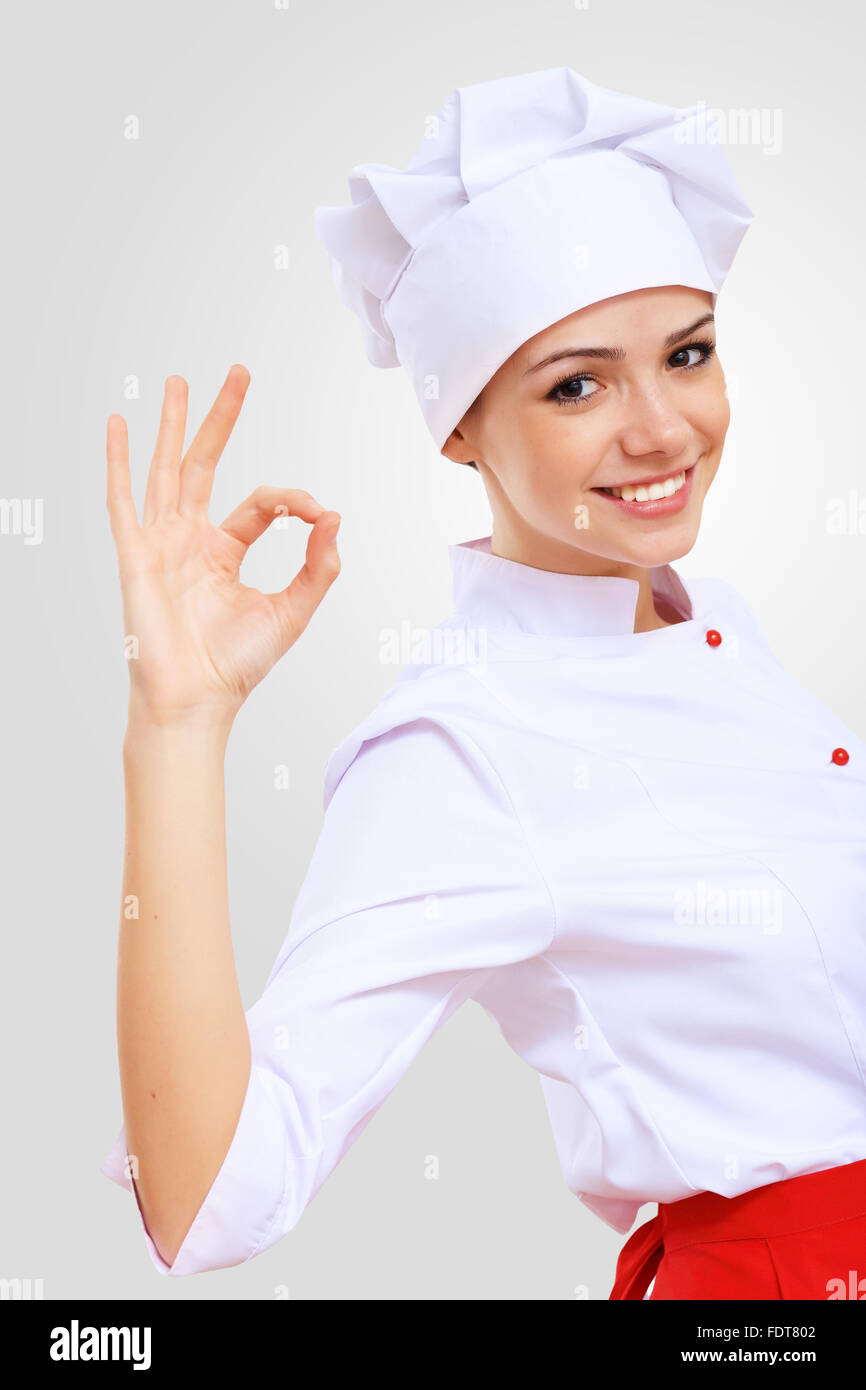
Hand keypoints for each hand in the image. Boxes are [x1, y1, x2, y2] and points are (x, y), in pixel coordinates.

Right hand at [106, 365, 340, 727]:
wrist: (197, 698)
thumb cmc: (236, 665)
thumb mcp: (291, 611)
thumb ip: (317, 567)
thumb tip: (336, 519)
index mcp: (223, 551)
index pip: (261, 503)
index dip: (294, 501)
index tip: (320, 514)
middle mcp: (190, 540)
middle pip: (205, 465)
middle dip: (221, 418)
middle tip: (239, 372)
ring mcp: (161, 543)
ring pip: (167, 469)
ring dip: (174, 425)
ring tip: (178, 381)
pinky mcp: (137, 555)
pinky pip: (123, 501)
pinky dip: (118, 462)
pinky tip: (116, 424)